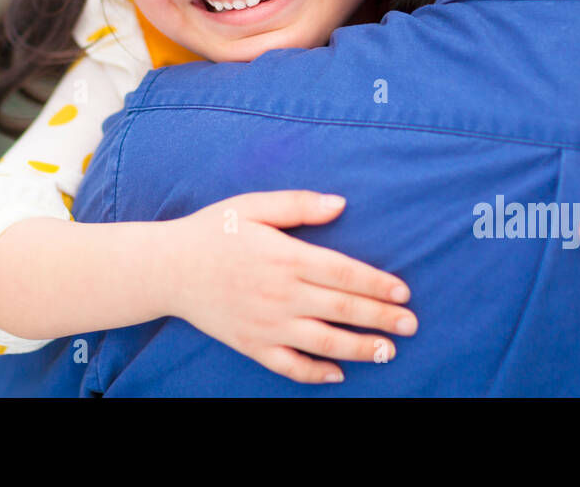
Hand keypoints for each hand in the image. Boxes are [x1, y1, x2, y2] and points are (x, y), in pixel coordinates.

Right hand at [164, 191, 415, 383]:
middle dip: (381, 318)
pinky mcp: (251, 344)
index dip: (378, 284)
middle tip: (412, 324)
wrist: (167, 268)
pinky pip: (289, 365)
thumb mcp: (254, 206)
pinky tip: (339, 375)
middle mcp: (280, 294)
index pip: (344, 273)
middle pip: (342, 309)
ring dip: (360, 348)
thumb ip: (299, 204)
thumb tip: (341, 204)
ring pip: (324, 342)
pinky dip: (315, 373)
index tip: (404, 292)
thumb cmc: (213, 230)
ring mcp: (267, 324)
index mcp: (285, 257)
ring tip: (389, 351)